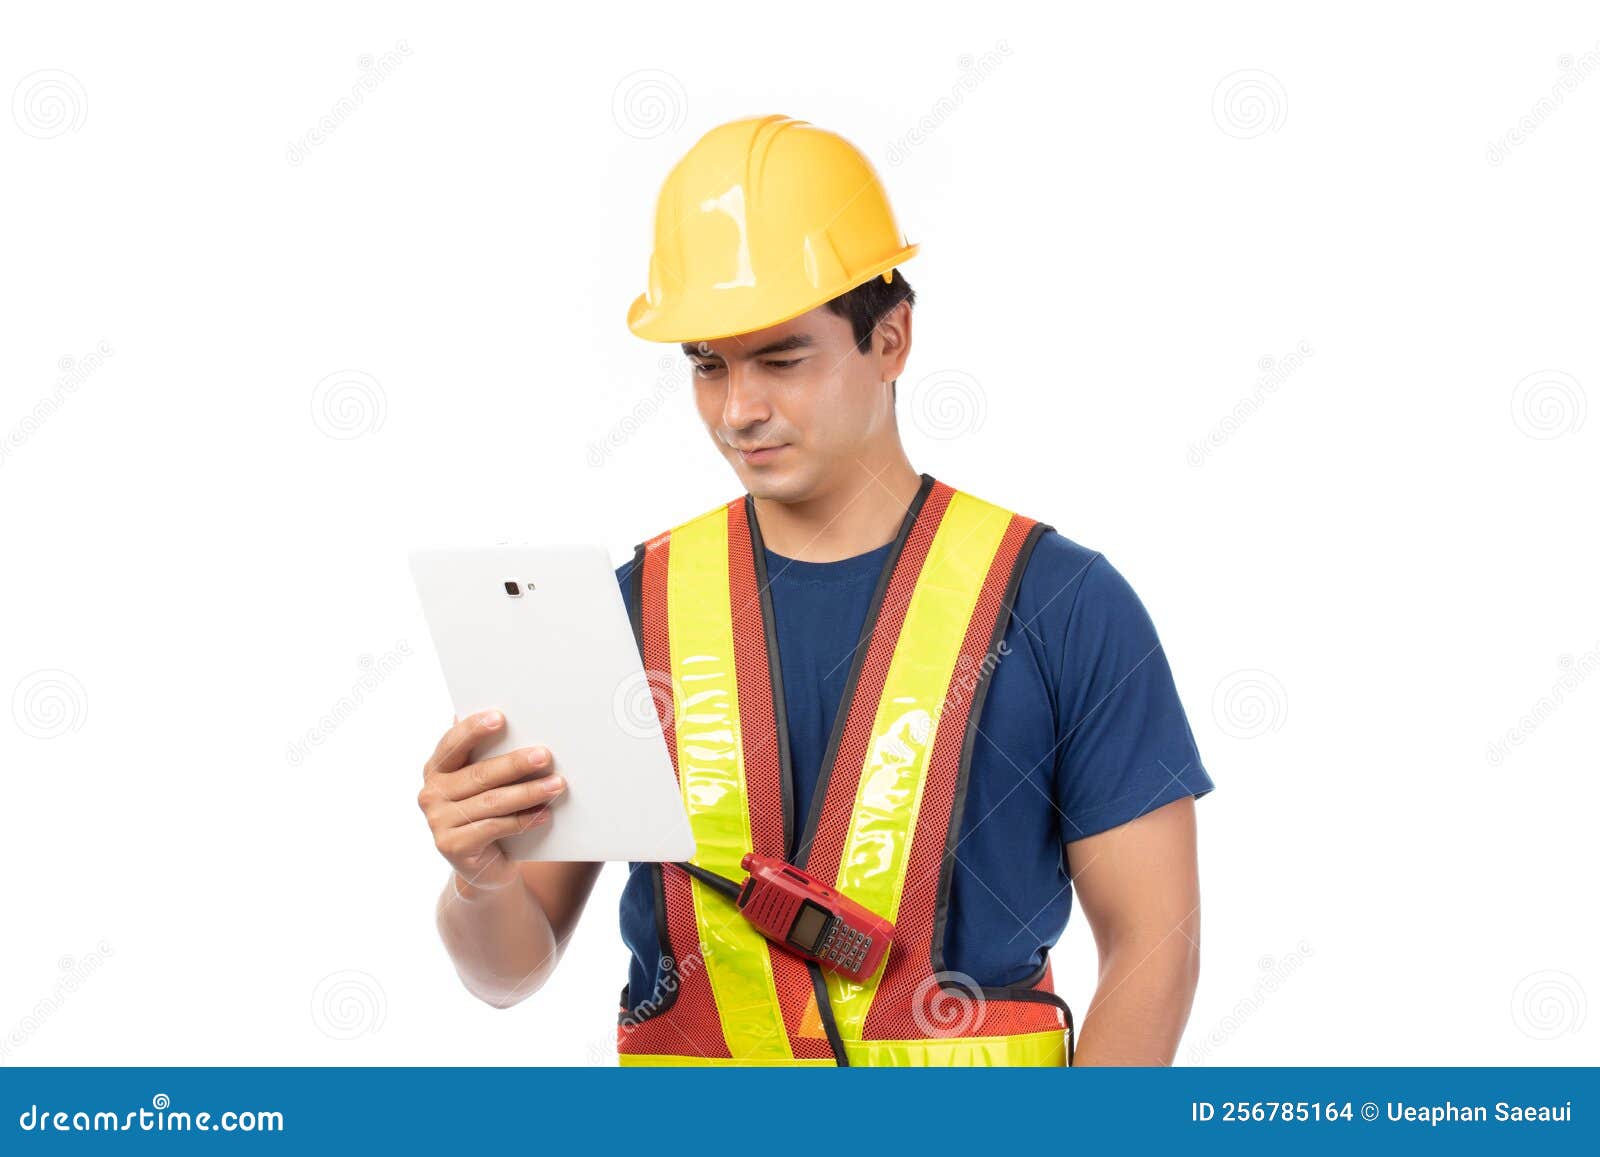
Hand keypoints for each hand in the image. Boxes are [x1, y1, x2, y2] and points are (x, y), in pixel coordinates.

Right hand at [416, 711, 565, 891]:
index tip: (501, 718)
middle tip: (545, 756)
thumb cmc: (490, 814)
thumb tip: (508, 718)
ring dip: (528, 792)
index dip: (474, 729)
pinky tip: (544, 814)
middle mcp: (431, 793)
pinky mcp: (451, 845)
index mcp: (436, 769)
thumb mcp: (486, 785)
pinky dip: (523, 820)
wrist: (486, 866)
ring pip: (492, 802)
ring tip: (557, 785)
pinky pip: (494, 827)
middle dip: (515, 764)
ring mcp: (437, 821)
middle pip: (479, 774)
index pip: (453, 743)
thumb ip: (488, 756)